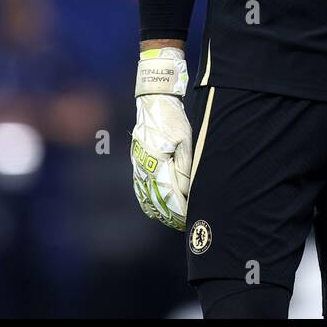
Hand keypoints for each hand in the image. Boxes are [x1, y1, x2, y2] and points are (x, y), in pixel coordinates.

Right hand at [130, 48, 191, 230]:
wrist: (154, 102)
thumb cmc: (172, 120)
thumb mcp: (185, 141)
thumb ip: (184, 168)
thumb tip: (185, 192)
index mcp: (155, 161)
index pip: (169, 195)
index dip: (180, 210)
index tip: (190, 220)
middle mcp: (142, 166)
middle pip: (155, 199)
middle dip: (171, 214)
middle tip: (185, 225)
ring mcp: (137, 164)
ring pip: (146, 195)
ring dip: (159, 210)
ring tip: (173, 221)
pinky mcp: (136, 162)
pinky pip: (140, 187)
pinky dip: (148, 200)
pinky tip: (155, 208)